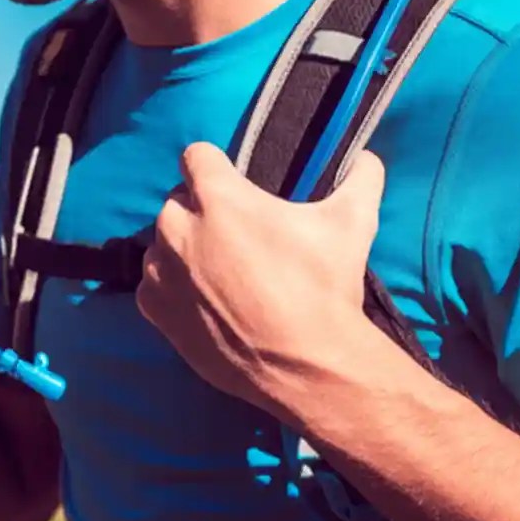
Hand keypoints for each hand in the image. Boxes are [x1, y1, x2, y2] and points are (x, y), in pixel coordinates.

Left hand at [135, 142, 386, 414]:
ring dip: (182, 248)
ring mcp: (160, 270)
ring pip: (161, 243)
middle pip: (177, 201)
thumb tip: (366, 158)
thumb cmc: (324, 287)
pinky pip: (152, 282)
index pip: (196, 156)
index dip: (215, 166)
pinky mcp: (153, 308)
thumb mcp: (353, 223)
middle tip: (234, 234)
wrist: (304, 364)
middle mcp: (177, 228)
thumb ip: (359, 178)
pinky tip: (204, 300)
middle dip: (200, 210)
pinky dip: (171, 286)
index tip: (231, 182)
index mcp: (217, 198)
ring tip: (219, 271)